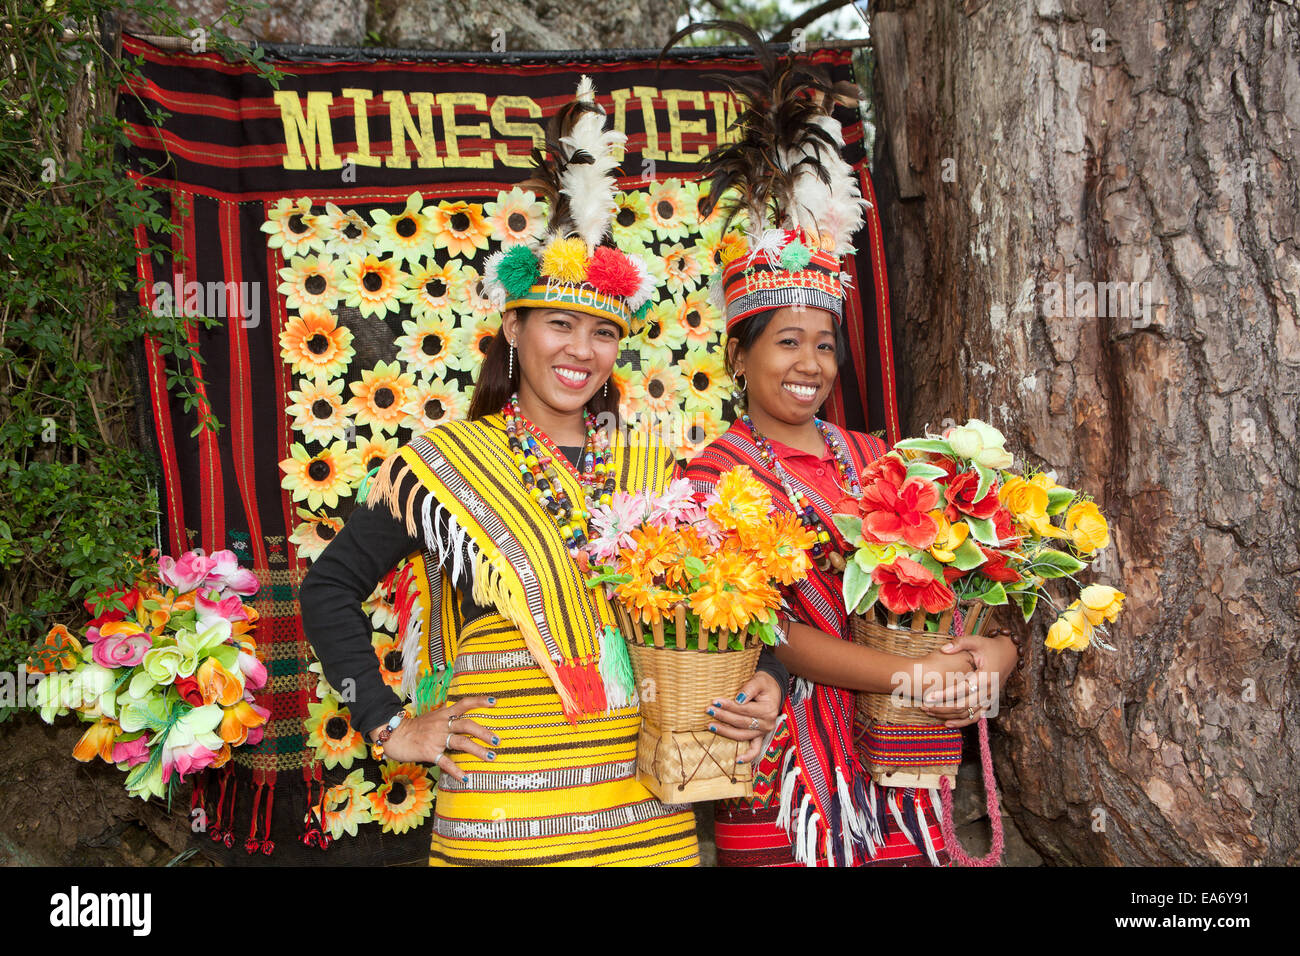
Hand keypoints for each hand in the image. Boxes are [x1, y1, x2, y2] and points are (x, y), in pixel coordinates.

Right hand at [374, 695, 497, 781]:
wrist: (394, 735)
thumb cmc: (414, 727)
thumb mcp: (432, 717)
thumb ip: (446, 717)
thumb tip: (461, 717)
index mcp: (443, 714)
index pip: (463, 704)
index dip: (479, 701)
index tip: (494, 702)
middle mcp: (442, 724)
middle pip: (467, 725)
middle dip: (484, 732)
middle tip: (497, 740)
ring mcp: (436, 738)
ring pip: (461, 742)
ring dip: (477, 750)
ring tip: (491, 757)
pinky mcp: (430, 752)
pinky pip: (445, 762)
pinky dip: (456, 771)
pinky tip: (465, 778)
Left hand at [707, 670, 781, 762]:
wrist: (773, 689)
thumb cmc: (764, 684)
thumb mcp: (759, 681)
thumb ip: (749, 689)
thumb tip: (738, 699)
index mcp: (768, 710)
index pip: (744, 709)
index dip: (729, 706)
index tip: (715, 701)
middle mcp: (767, 724)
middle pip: (741, 722)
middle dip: (723, 717)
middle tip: (709, 710)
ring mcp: (763, 732)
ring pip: (742, 735)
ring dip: (725, 732)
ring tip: (710, 725)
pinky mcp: (760, 736)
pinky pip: (755, 749)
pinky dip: (748, 756)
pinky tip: (737, 760)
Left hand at [922, 628, 1017, 727]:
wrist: (1009, 654)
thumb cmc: (990, 647)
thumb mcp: (976, 640)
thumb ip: (960, 643)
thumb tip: (943, 649)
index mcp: (985, 676)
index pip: (962, 689)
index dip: (945, 695)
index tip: (928, 697)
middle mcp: (989, 691)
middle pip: (964, 705)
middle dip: (943, 707)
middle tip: (924, 706)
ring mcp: (990, 698)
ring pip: (969, 714)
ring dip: (949, 716)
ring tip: (931, 713)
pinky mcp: (989, 702)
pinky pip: (976, 717)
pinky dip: (962, 722)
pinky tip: (947, 723)